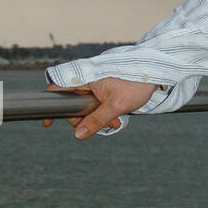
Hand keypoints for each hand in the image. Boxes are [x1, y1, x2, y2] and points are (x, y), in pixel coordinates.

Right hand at [41, 77, 158, 138]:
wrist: (158, 73)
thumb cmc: (137, 83)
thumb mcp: (116, 106)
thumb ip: (96, 121)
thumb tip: (78, 135)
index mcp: (85, 77)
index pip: (56, 88)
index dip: (50, 105)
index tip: (49, 123)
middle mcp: (87, 79)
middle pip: (71, 104)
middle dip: (84, 118)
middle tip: (105, 126)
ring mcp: (95, 84)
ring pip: (85, 106)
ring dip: (96, 118)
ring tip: (115, 122)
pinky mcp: (104, 89)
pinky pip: (96, 104)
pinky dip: (103, 113)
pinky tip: (116, 119)